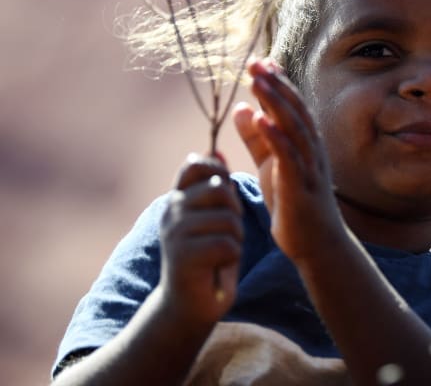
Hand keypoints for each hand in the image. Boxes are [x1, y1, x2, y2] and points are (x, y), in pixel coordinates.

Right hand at [158, 154, 242, 325]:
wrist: (187, 306)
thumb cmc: (208, 258)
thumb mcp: (212, 218)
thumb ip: (213, 187)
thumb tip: (215, 149)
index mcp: (178, 199)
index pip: (195, 164)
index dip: (217, 172)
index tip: (223, 195)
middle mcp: (171, 211)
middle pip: (221, 190)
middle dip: (234, 213)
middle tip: (224, 235)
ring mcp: (175, 232)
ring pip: (228, 220)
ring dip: (235, 239)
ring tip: (219, 254)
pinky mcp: (183, 255)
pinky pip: (227, 245)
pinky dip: (231, 259)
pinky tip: (217, 268)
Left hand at [234, 58, 344, 262]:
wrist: (317, 245)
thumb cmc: (295, 206)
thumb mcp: (270, 167)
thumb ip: (256, 138)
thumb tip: (241, 107)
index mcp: (304, 144)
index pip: (292, 106)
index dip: (278, 83)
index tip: (261, 62)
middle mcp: (311, 150)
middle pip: (294, 110)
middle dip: (276, 85)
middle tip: (256, 62)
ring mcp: (309, 167)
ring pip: (294, 128)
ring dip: (276, 103)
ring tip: (258, 82)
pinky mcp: (301, 187)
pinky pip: (289, 157)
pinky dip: (276, 136)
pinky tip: (261, 120)